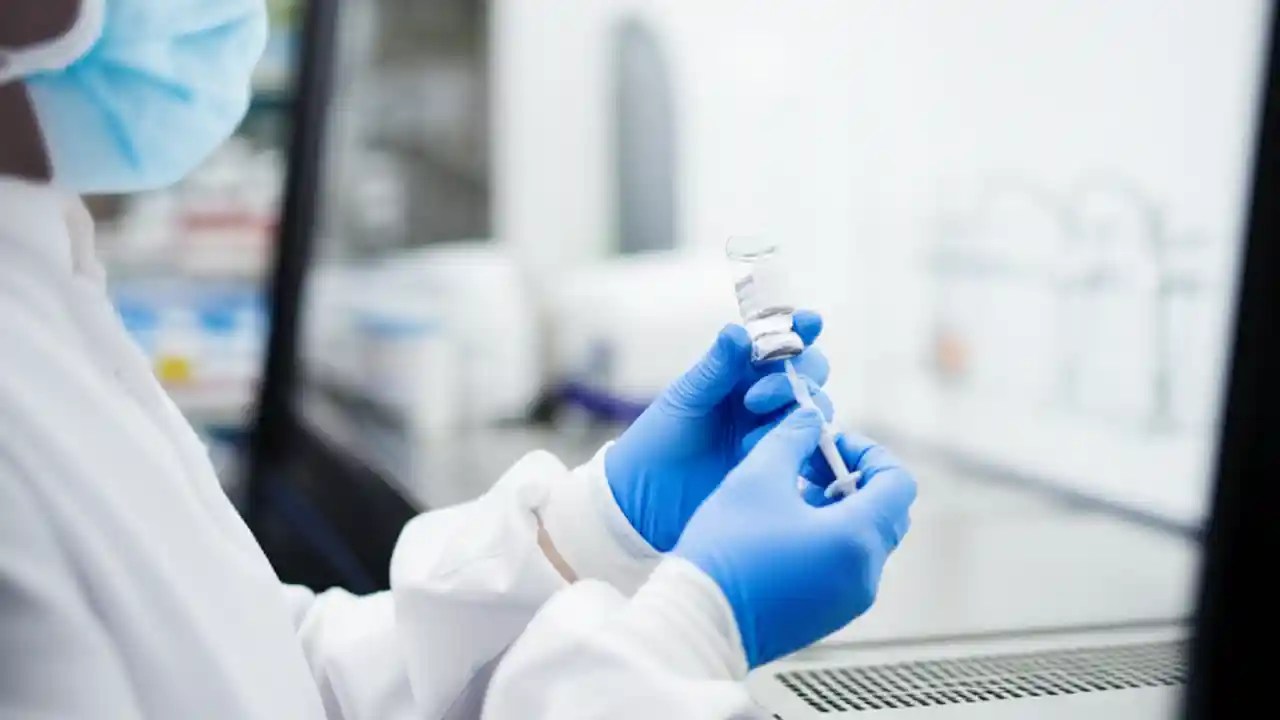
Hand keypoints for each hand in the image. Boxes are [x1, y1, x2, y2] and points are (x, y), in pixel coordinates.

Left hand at [606, 312, 831, 551]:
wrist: (644, 501)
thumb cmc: (658, 441)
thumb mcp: (686, 399)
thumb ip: (716, 368)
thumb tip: (739, 331)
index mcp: (739, 372)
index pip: (778, 343)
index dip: (799, 330)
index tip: (810, 322)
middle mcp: (763, 397)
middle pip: (808, 373)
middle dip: (799, 374)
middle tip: (756, 396)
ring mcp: (773, 431)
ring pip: (812, 408)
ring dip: (793, 408)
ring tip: (749, 427)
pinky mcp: (780, 465)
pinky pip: (809, 447)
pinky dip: (800, 442)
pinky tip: (767, 449)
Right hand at [674, 409, 917, 667]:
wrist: (698, 620)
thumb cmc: (725, 551)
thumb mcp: (756, 477)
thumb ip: (791, 438)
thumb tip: (811, 419)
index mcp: (856, 539)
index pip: (898, 482)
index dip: (869, 452)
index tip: (830, 443)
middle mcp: (864, 575)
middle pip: (887, 511)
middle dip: (855, 478)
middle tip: (813, 464)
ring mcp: (849, 600)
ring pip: (866, 539)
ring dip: (841, 508)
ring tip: (793, 493)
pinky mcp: (828, 615)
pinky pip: (848, 566)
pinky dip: (831, 538)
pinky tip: (785, 527)